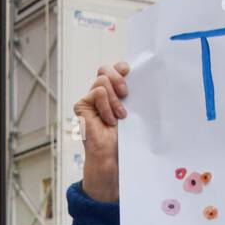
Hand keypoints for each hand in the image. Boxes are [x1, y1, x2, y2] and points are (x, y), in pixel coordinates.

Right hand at [74, 61, 129, 202]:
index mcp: (113, 93)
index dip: (121, 67)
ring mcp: (90, 100)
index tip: (130, 73)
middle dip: (118, 77)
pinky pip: (97, 93)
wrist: (113, 156)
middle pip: (105, 69)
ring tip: (120, 116)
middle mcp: (100, 95)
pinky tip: (109, 121)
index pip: (114, 69)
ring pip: (102, 80)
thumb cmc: (125, 138)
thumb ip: (133, 94)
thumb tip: (142, 78)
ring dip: (114, 99)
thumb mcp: (134, 112)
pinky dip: (106, 106)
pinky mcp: (82, 105)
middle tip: (126, 93)